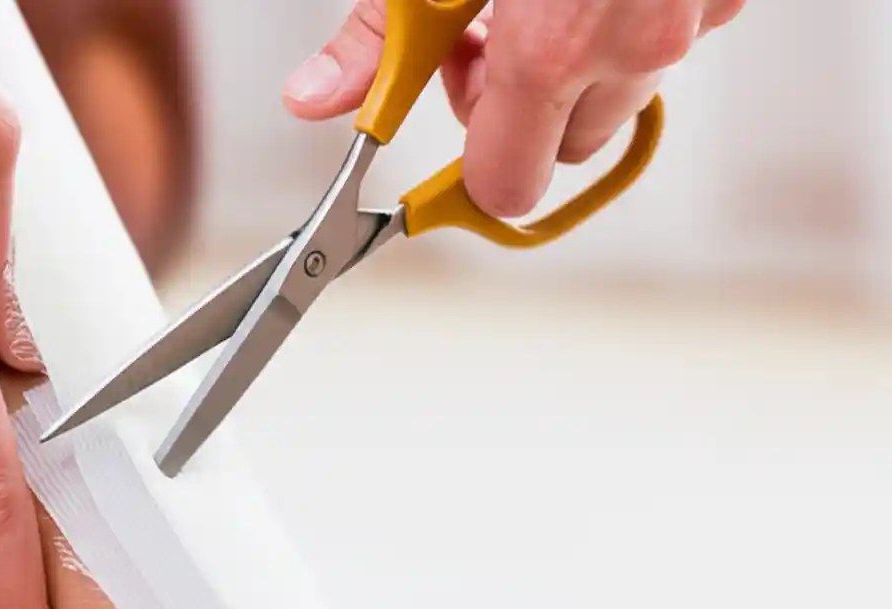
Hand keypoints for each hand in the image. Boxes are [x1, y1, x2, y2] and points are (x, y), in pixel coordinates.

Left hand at [284, 0, 745, 216]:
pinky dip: (632, 15)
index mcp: (554, 50)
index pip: (510, 185)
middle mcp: (637, 44)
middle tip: (486, 41)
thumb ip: (377, 36)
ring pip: (622, 90)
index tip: (451, 158)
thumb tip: (319, 99)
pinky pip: (672, 34)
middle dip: (521, 108)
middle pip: (565, 144)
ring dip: (579, 62)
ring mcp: (694, 13)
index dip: (474, 176)